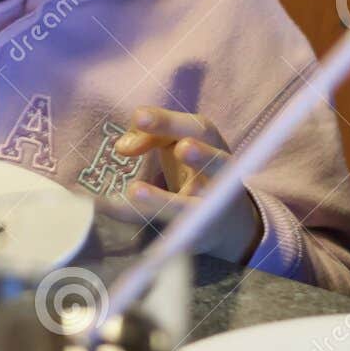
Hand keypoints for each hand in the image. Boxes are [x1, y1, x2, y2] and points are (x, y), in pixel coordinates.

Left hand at [106, 106, 260, 265]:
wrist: (227, 221)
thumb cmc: (194, 171)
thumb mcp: (176, 146)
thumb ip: (151, 137)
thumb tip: (122, 146)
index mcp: (214, 146)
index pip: (197, 129)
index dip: (169, 122)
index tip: (139, 118)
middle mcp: (221, 176)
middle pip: (217, 162)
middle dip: (203, 155)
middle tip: (182, 149)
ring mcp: (210, 208)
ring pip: (192, 205)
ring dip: (164, 200)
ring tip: (135, 191)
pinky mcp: (196, 232)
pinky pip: (171, 228)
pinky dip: (147, 221)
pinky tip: (124, 212)